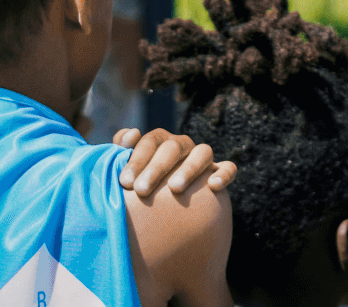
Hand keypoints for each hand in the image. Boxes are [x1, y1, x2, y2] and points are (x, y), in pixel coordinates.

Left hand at [114, 128, 238, 197]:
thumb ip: (119, 153)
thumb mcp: (124, 172)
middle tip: (141, 190)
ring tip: (174, 188)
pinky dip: (223, 174)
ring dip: (188, 168)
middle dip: (156, 167)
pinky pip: (228, 168)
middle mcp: (183, 145)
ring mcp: (203, 158)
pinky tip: (213, 186)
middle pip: (173, 147)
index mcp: (159, 141)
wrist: (160, 213)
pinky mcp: (219, 172)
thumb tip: (130, 134)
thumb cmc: (137, 188)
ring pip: (203, 152)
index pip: (151, 140)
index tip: (124, 182)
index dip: (137, 159)